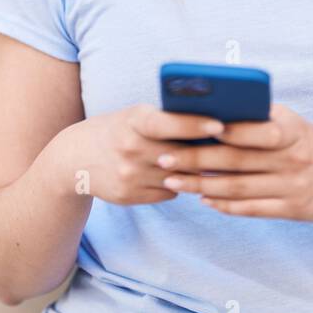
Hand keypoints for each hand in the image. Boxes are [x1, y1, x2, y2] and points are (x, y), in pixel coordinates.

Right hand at [56, 103, 225, 205]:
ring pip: (179, 176)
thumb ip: (165, 120)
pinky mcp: (128, 196)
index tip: (220, 124)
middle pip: (179, 154)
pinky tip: (179, 176)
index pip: (166, 122)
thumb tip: (214, 124)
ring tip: (215, 163)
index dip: (194, 123)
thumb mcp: (134, 117)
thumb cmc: (116, 130)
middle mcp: (130, 148)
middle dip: (209, 153)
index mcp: (132, 121)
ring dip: (197, 171)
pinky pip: (169, 192)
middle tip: (238, 149)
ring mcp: (129, 174)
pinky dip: (178, 184)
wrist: (74, 159)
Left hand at [153, 103, 312, 221]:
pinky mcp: (292, 210)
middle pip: (236, 161)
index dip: (223, 131)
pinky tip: (203, 200)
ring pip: (238, 188)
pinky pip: (252, 209)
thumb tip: (210, 115)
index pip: (254, 130)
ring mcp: (293, 186)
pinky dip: (225, 205)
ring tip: (173, 181)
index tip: (189, 128)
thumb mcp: (293, 122)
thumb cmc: (308, 143)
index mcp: (293, 129)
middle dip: (195, 160)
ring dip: (201, 186)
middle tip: (164, 159)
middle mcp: (294, 158)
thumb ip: (258, 118)